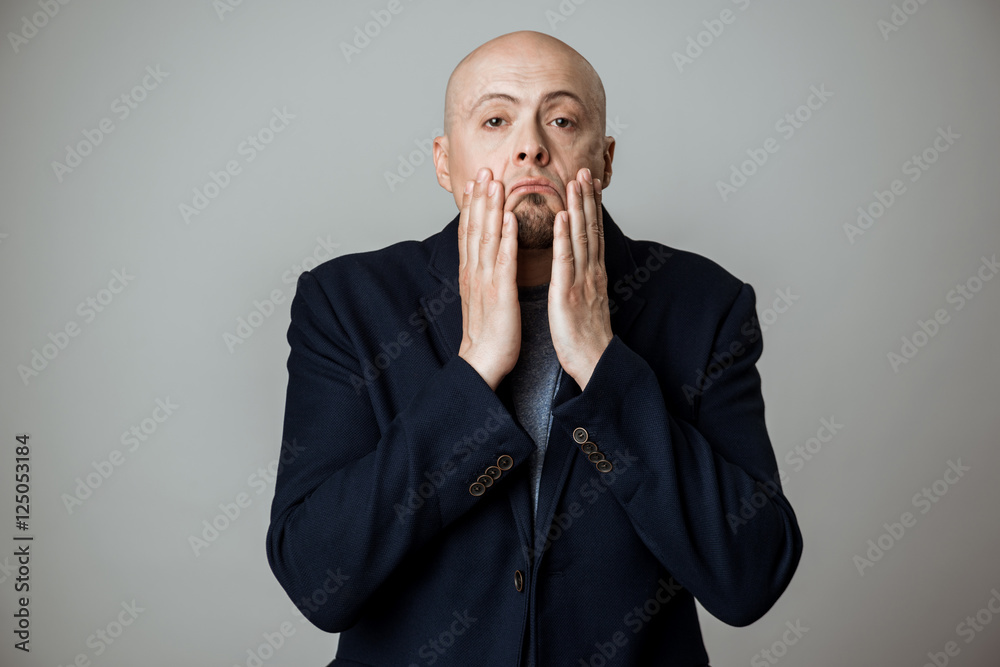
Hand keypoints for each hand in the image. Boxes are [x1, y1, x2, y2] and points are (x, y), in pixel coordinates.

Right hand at [456, 167, 520, 390]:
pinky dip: (506, 237)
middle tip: (483, 170)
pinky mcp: (500, 293)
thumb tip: (486, 257)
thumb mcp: (483, 297)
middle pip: (475, 228)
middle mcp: (475, 272)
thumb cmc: (488, 333)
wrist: (483, 362)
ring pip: (486, 237)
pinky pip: (504, 260)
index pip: (469, 232)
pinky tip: (509, 218)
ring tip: (495, 183)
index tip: (475, 181)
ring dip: (491, 208)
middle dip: (480, 197)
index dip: (472, 205)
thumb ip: (484, 274)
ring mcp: (486, 281)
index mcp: (471, 273)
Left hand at [548, 167, 612, 390]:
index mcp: (593, 274)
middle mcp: (591, 272)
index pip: (593, 232)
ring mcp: (581, 281)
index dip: (591, 206)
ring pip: (581, 237)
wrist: (594, 362)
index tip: (589, 182)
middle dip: (587, 198)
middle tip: (585, 169)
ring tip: (576, 182)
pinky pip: (566, 261)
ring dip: (578, 207)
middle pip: (591, 228)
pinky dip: (564, 237)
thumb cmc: (586, 336)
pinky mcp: (568, 293)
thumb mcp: (587, 301)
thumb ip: (584, 279)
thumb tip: (583, 265)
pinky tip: (562, 217)